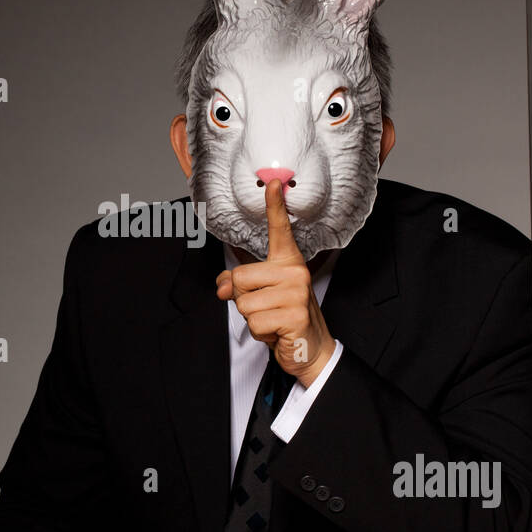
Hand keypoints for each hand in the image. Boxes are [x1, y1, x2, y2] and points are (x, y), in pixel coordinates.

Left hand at [215, 179, 334, 386]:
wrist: (309, 348)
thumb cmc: (284, 317)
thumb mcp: (259, 296)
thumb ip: (237, 285)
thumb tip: (222, 286)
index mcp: (287, 262)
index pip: (279, 230)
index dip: (275, 206)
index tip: (273, 182)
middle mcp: (294, 272)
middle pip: (240, 278)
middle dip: (244, 299)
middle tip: (267, 308)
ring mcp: (297, 292)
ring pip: (244, 302)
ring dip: (252, 319)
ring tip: (273, 320)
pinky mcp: (294, 315)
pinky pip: (254, 322)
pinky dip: (260, 333)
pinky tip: (278, 332)